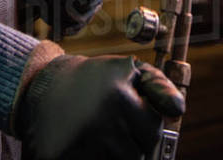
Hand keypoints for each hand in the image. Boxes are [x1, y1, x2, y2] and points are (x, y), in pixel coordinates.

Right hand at [17, 54, 184, 159]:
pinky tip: (87, 146)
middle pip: (136, 155)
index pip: (152, 133)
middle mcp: (99, 124)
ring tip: (98, 136)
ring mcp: (78, 147)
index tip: (127, 113)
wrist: (44, 87)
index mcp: (118, 98)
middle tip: (110, 125)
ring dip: (112, 155)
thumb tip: (178, 109)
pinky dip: (94, 158)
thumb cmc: (93, 80)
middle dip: (129, 143)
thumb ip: (160, 87)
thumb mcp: (129, 71)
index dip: (142, 125)